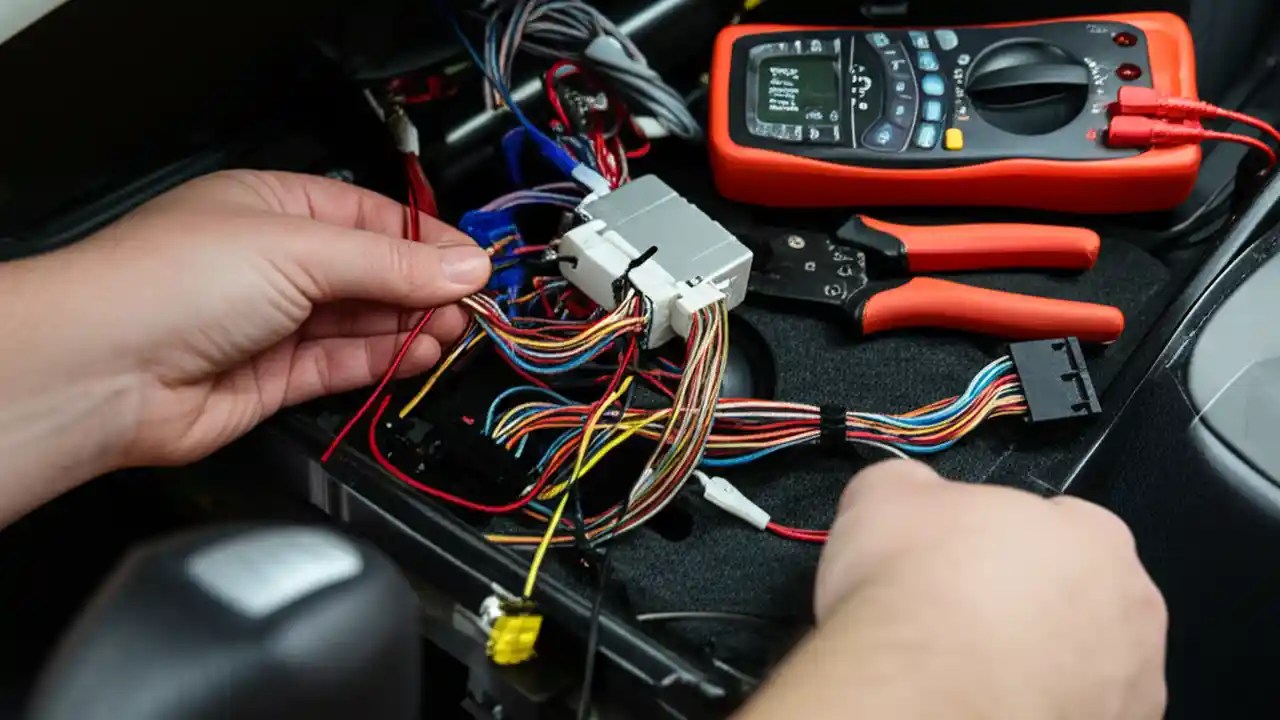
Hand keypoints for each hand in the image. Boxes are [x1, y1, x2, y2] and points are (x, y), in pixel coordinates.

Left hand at [0, 170, 489, 522]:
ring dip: (411, 326)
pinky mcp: (273, 379)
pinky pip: (342, 365)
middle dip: (424, 288)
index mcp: (273, 207)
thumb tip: (464, 266)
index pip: (370, 219)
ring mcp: (272, 323)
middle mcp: (272, 263)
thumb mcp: (300, 251)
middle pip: (371, 273)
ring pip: (361, 322)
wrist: (104, 371)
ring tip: (455, 331)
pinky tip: (418, 356)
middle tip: (472, 304)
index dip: (425, 240)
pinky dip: (383, 361)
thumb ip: (391, 265)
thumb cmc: (171, 283)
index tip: (473, 262)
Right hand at [740, 460, 1166, 719]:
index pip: (1059, 524)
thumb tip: (909, 489)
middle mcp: (1131, 610)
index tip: (965, 559)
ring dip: (1043, 664)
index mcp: (1092, 534)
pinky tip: (989, 704)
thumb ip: (916, 484)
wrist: (914, 692)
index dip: (1004, 541)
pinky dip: (1040, 709)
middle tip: (967, 616)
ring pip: (1087, 666)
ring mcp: (1129, 685)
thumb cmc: (913, 593)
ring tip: (975, 670)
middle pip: (1083, 596)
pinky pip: (1075, 714)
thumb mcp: (885, 493)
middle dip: (1034, 604)